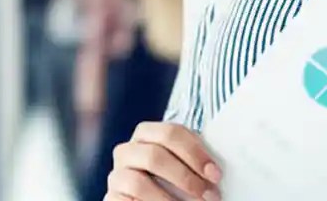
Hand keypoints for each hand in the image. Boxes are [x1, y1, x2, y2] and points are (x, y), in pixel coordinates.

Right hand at [107, 122, 222, 200]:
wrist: (155, 199)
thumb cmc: (176, 184)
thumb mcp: (185, 167)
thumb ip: (195, 162)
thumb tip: (215, 169)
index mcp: (146, 135)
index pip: (170, 133)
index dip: (195, 153)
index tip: (215, 174)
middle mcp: (126, 151)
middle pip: (154, 156)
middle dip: (185, 177)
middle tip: (209, 195)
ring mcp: (116, 176)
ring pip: (139, 184)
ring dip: (170, 200)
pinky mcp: (111, 198)